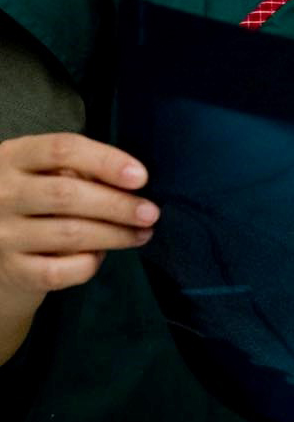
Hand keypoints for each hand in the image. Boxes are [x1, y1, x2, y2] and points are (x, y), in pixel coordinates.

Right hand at [0, 132, 157, 301]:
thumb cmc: (36, 199)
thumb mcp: (46, 171)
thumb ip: (80, 169)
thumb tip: (133, 180)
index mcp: (15, 157)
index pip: (63, 149)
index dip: (107, 161)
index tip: (141, 177)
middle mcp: (2, 194)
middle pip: (67, 194)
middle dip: (118, 205)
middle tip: (151, 213)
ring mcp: (2, 235)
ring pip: (69, 234)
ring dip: (114, 235)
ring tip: (141, 233)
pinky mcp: (9, 271)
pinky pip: (57, 271)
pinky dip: (87, 264)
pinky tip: (101, 256)